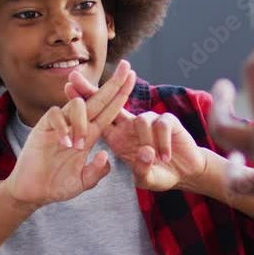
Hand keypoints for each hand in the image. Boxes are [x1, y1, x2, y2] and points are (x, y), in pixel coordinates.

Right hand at [2, 60, 136, 209]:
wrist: (33, 191)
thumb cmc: (58, 185)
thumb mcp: (83, 182)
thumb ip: (96, 172)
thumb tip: (105, 155)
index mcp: (90, 135)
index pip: (109, 111)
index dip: (120, 94)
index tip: (132, 77)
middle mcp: (77, 125)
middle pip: (97, 98)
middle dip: (113, 83)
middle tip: (126, 66)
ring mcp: (61, 124)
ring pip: (77, 105)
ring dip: (82, 123)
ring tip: (78, 146)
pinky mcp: (44, 126)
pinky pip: (56, 114)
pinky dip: (63, 127)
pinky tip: (64, 144)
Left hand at [64, 73, 206, 191]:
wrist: (186, 173)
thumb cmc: (161, 175)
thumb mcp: (146, 179)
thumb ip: (141, 171)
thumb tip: (142, 153)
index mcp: (118, 137)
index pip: (98, 117)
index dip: (85, 102)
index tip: (68, 86)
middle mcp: (130, 126)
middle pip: (111, 102)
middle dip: (94, 89)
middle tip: (74, 76)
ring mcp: (149, 121)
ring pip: (141, 120)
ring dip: (148, 141)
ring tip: (157, 160)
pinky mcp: (168, 121)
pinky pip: (161, 126)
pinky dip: (163, 143)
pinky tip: (165, 157)